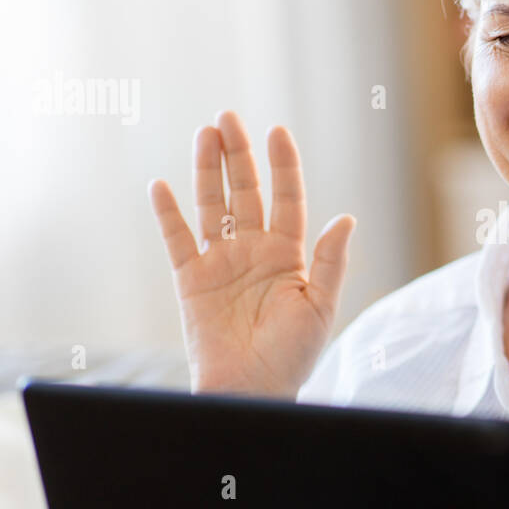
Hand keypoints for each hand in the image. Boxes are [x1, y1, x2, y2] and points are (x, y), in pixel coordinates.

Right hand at [148, 111, 354, 398]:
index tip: (278, 131)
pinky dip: (168, 214)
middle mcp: (253, 252)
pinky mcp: (190, 280)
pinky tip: (161, 185)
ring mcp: (220, 263)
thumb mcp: (320, 307)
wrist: (251, 391)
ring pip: (212, 206)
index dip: (283, 166)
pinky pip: (178, 240)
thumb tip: (346, 217)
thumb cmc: (291, 355)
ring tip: (204, 134)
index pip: (286, 199)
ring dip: (207, 171)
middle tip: (229, 118)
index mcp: (288, 255)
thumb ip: (329, 261)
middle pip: (245, 193)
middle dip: (238, 155)